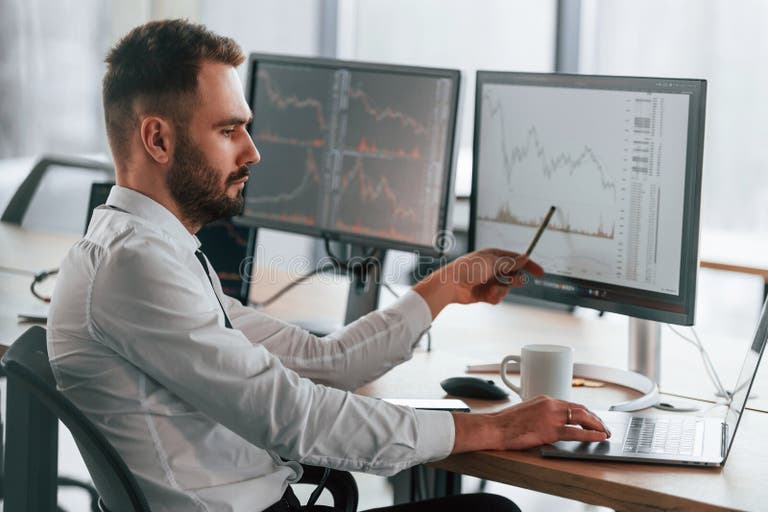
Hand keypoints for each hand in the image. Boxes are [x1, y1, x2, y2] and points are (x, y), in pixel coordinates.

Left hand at [412, 248, 543, 317]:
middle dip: (514, 280)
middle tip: (512, 282)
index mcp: (494, 256)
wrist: (451, 284)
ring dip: (501, 290)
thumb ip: (510, 262)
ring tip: (491, 289)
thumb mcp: (492, 263)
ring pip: (506, 289)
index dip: (529, 265)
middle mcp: (493, 268)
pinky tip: (485, 296)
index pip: (517, 259)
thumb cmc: (468, 269)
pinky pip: (498, 298)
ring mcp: (489, 281)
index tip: (541, 273)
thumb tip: (525, 257)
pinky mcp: (485, 294)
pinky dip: (493, 297)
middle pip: (514, 275)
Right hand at [451, 395, 609, 452]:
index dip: (586, 413)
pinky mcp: (549, 430)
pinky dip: (590, 434)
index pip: (572, 404)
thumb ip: (542, 414)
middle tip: (604, 427)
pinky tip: (599, 437)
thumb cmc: (506, 423)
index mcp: (545, 399)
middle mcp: (550, 404)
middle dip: (596, 419)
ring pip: (582, 417)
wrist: (494, 428)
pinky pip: (575, 432)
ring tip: (605, 433)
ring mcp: (551, 417)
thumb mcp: (527, 411)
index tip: (593, 419)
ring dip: (597, 425)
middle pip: (581, 408)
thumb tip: (553, 423)